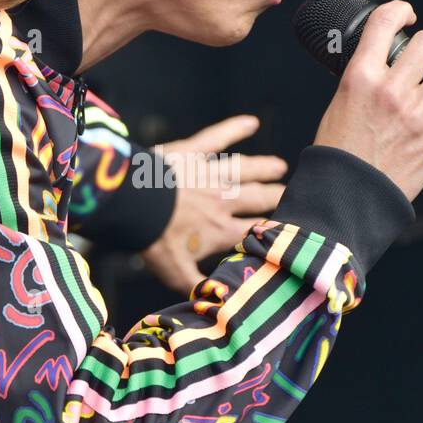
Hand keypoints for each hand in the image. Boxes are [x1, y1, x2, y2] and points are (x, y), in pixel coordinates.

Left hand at [139, 115, 288, 295]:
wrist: (132, 204)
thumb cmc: (152, 239)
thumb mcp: (174, 272)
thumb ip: (197, 286)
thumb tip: (215, 301)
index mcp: (220, 230)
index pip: (254, 230)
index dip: (272, 229)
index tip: (288, 228)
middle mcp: (222, 201)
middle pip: (256, 198)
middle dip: (275, 196)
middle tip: (289, 193)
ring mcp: (209, 173)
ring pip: (245, 169)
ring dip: (264, 167)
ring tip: (279, 165)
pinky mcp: (192, 151)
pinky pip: (217, 137)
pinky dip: (235, 128)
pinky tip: (250, 122)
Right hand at [313, 0, 422, 204]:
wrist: (346, 195)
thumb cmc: (340, 153)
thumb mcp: (339, 102)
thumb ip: (364, 79)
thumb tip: (386, 60)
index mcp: (360, 77)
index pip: (385, 22)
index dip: (401, 10)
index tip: (407, 16)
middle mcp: (391, 90)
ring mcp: (418, 113)